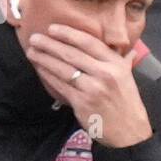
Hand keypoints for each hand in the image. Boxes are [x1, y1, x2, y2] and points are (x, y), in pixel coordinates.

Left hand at [26, 24, 151, 146]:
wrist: (129, 131)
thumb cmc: (126, 103)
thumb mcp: (128, 78)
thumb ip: (123, 61)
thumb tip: (128, 50)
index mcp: (116, 65)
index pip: (89, 43)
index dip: (69, 34)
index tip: (53, 28)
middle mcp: (105, 74)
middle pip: (72, 54)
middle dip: (50, 44)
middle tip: (34, 38)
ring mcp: (92, 89)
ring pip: (63, 69)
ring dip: (44, 59)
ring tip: (32, 51)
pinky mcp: (82, 103)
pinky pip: (60, 86)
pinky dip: (48, 76)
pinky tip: (40, 69)